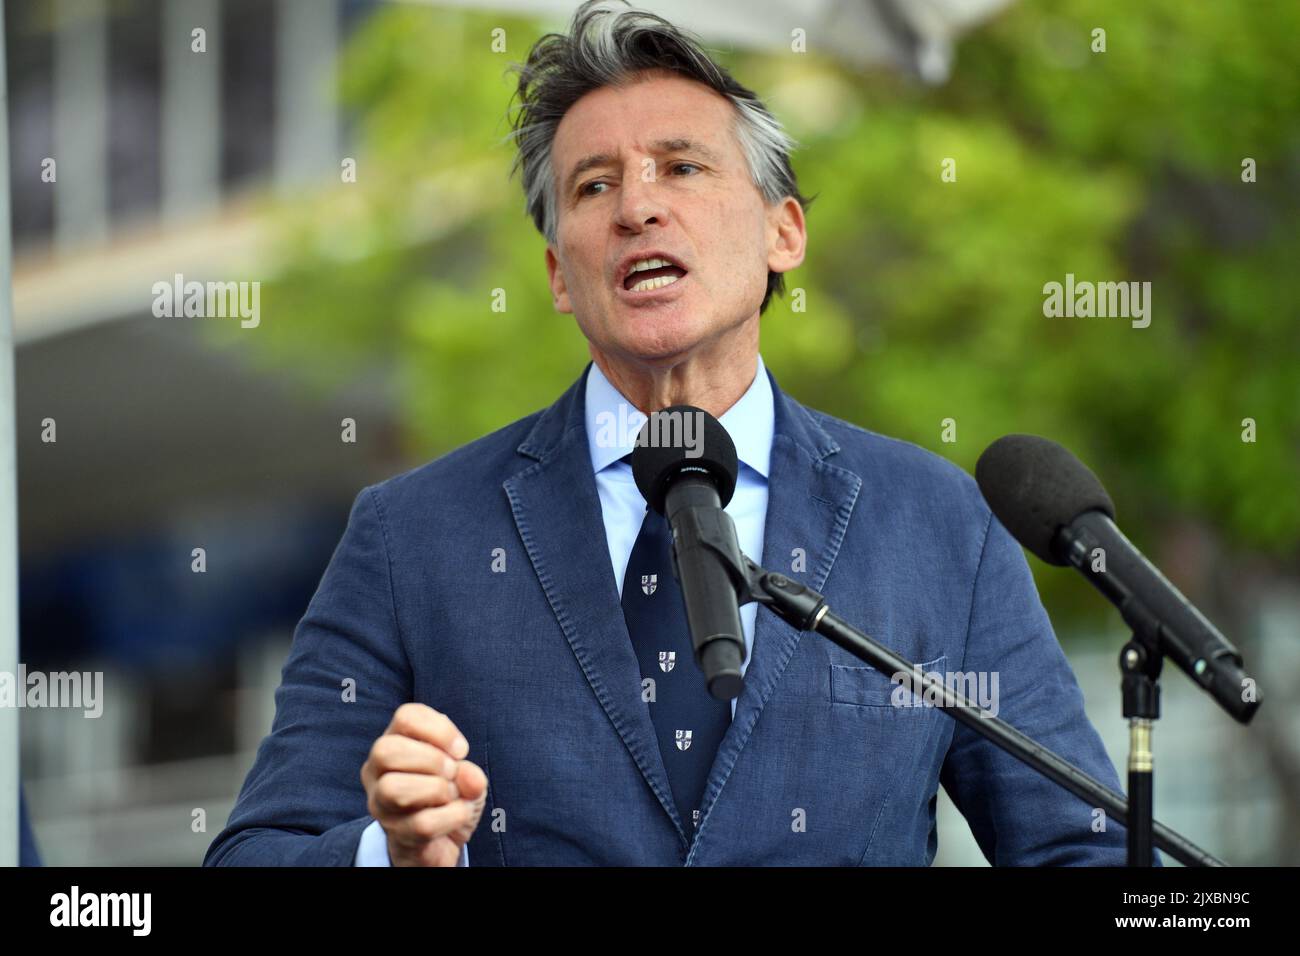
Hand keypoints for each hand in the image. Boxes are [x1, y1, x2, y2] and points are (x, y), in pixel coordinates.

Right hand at [361, 703, 487, 866]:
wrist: (441, 840)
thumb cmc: (449, 795)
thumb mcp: (466, 776)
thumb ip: (470, 772)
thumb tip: (466, 774)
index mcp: (395, 742)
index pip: (406, 717)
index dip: (440, 729)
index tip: (461, 750)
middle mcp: (378, 771)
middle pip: (386, 750)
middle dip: (431, 759)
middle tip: (452, 771)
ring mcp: (381, 804)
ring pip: (393, 788)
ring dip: (436, 789)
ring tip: (451, 793)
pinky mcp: (395, 833)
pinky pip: (420, 824)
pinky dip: (450, 817)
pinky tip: (457, 815)